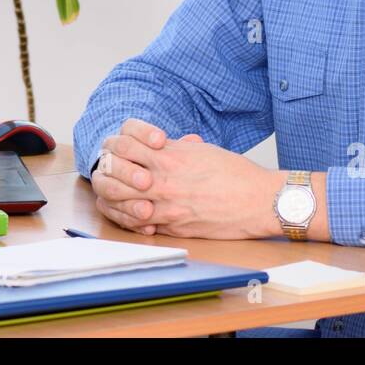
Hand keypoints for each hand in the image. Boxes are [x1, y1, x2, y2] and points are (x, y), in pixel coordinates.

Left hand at [93, 123, 281, 239]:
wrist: (258, 201)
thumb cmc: (237, 174)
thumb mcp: (203, 150)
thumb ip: (177, 148)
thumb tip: (161, 147)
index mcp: (171, 153)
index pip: (126, 138)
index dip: (118, 140)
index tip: (123, 145)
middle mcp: (163, 176)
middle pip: (112, 166)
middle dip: (106, 165)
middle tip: (109, 167)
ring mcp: (165, 203)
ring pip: (116, 196)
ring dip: (109, 192)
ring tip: (112, 190)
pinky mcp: (171, 226)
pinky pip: (135, 222)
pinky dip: (126, 216)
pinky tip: (128, 212)